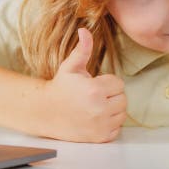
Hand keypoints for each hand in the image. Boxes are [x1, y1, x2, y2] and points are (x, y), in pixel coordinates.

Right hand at [32, 28, 126, 142]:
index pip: (119, 84)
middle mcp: (100, 109)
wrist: (45, 112)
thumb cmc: (60, 87)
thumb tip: (85, 30)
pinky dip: (109, 124)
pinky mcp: (100, 138)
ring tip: (95, 106)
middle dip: (111, 95)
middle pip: (123, 99)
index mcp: (95, 90)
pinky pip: (116, 128)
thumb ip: (83, 49)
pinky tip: (95, 118)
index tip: (94, 84)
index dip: (107, 82)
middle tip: (95, 95)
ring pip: (121, 114)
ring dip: (112, 109)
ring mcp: (100, 125)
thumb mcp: (71, 67)